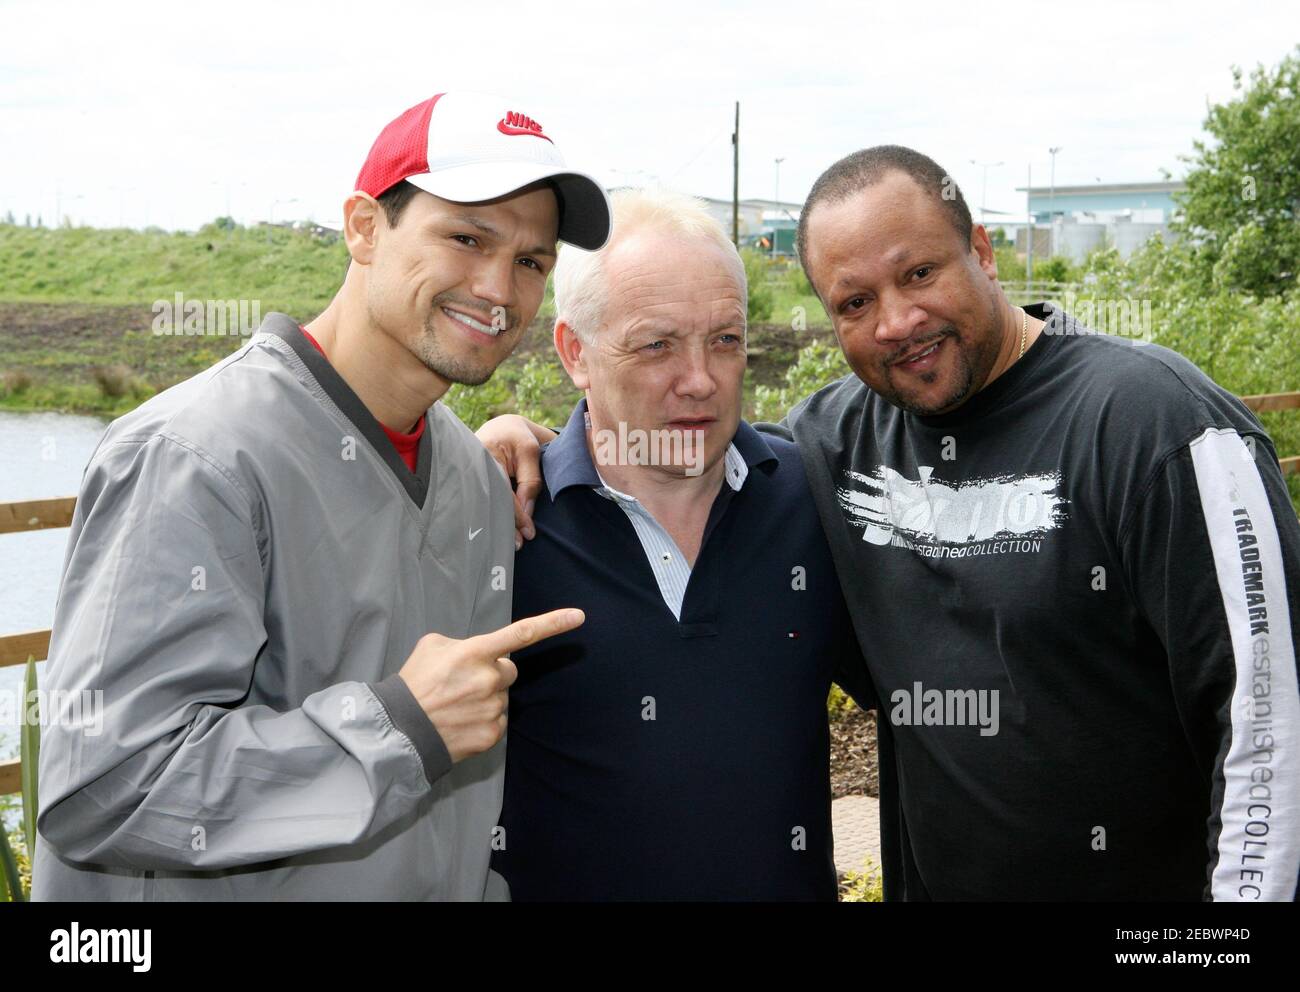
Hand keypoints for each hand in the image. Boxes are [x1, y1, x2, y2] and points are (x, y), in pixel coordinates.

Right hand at [398, 608, 584, 762]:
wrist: (399, 730)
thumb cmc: (414, 684)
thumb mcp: (432, 646)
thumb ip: (462, 644)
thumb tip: (477, 654)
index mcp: (476, 652)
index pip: (522, 633)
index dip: (553, 623)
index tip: (579, 616)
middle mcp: (490, 678)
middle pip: (509, 670)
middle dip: (493, 673)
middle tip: (464, 683)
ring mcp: (493, 707)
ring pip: (501, 697)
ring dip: (486, 698)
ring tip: (456, 705)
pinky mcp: (492, 734)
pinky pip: (497, 721)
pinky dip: (483, 721)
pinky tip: (461, 722)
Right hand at [476, 414, 556, 547]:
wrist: (502, 428)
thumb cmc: (519, 438)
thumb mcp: (530, 452)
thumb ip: (530, 481)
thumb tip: (527, 513)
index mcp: (486, 455)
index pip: (503, 493)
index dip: (517, 516)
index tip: (529, 534)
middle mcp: (470, 467)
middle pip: (488, 503)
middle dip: (502, 526)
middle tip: (515, 546)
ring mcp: (466, 475)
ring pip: (481, 505)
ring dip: (493, 525)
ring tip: (506, 545)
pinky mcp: (467, 482)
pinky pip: (478, 502)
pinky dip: (487, 517)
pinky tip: (492, 534)